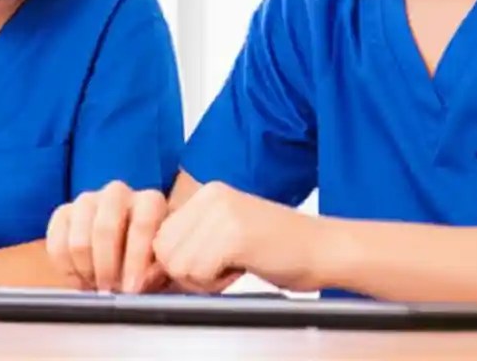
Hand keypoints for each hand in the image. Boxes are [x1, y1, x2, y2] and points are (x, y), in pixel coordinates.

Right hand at [45, 181, 170, 292]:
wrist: (128, 262)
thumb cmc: (151, 265)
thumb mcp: (163, 269)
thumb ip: (156, 273)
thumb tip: (137, 283)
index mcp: (150, 201)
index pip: (142, 224)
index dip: (136, 260)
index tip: (132, 289)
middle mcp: (117, 194)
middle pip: (105, 228)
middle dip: (106, 267)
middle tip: (110, 291)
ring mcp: (87, 201)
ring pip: (79, 240)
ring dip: (88, 271)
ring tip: (98, 288)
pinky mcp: (63, 214)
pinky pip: (57, 246)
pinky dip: (68, 270)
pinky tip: (82, 281)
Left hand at [153, 181, 325, 292]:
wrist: (326, 249)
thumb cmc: (281, 249)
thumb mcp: (227, 235)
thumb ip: (191, 243)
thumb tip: (151, 270)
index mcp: (207, 193)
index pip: (161, 234)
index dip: (178, 261)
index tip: (205, 267)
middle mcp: (210, 196)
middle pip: (162, 249)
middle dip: (187, 271)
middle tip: (222, 269)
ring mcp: (221, 212)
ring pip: (176, 262)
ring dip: (201, 278)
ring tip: (234, 266)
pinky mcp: (232, 234)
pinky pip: (197, 272)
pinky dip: (216, 283)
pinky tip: (242, 268)